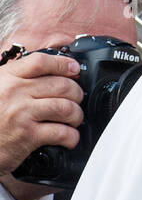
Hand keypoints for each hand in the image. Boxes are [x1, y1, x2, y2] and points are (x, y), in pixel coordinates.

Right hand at [0, 51, 82, 175]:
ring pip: (65, 107)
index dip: (62, 63)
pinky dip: (71, 136)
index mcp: (7, 77)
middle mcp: (15, 92)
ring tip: (74, 119)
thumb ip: (16, 79)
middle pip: (60, 85)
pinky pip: (61, 132)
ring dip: (76, 114)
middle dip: (76, 93)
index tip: (73, 68)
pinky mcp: (28, 135)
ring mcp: (22, 113)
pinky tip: (69, 138)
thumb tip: (46, 74)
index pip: (40, 62)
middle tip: (76, 99)